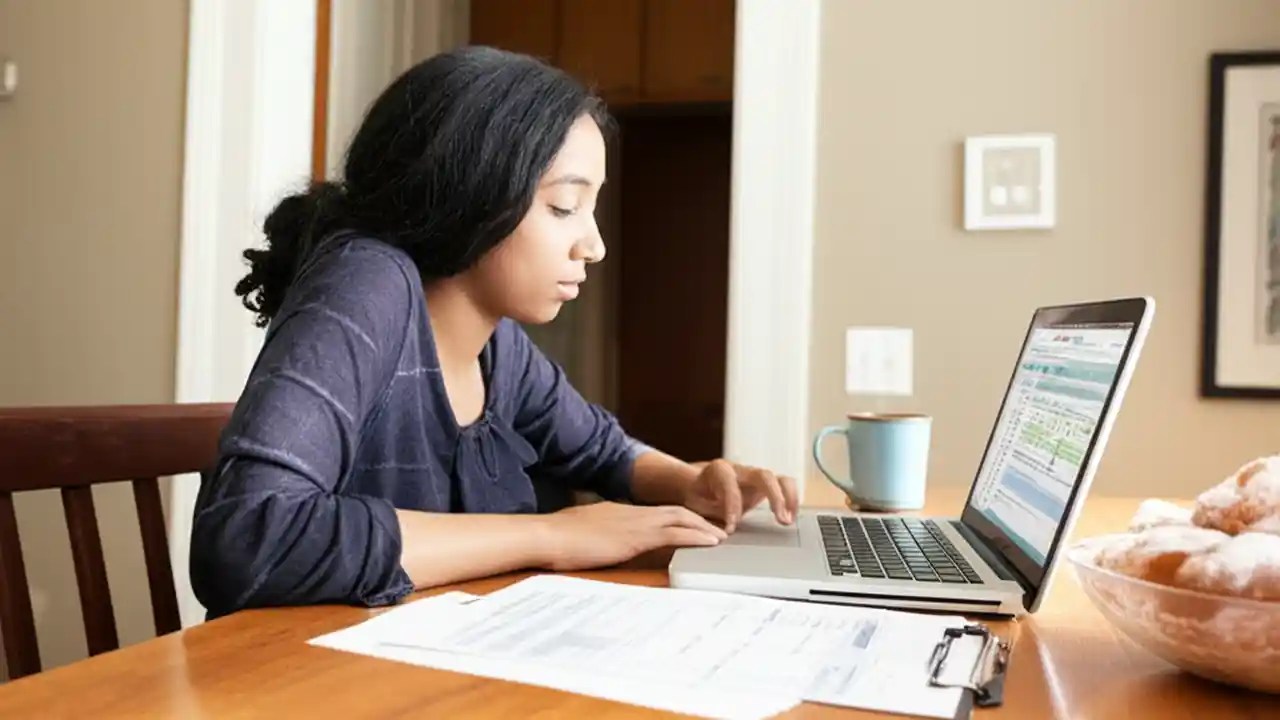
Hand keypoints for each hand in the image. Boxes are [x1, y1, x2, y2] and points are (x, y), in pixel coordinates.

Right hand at [538, 501, 727, 570]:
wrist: (547, 536)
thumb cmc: (556, 539)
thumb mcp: (581, 534)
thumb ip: (596, 536)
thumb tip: (597, 544)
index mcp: (618, 512)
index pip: (655, 512)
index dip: (676, 517)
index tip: (691, 524)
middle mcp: (631, 512)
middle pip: (674, 511)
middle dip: (697, 518)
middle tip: (717, 529)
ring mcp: (635, 522)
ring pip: (680, 518)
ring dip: (703, 526)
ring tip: (721, 536)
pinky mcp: (636, 536)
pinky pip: (674, 534)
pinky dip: (695, 536)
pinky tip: (710, 543)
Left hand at [682, 459, 799, 532]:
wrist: (699, 485)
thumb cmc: (697, 494)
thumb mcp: (695, 503)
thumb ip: (706, 512)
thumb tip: (718, 531)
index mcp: (720, 470)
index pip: (730, 485)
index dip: (732, 506)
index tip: (731, 528)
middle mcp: (741, 470)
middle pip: (764, 476)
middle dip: (775, 497)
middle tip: (781, 520)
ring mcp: (755, 476)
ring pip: (780, 478)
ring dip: (788, 498)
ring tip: (788, 521)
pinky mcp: (765, 485)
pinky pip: (784, 486)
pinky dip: (790, 501)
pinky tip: (789, 518)